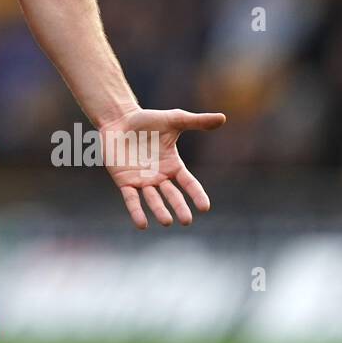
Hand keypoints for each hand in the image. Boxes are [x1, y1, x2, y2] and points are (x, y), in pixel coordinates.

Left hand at [97, 108, 225, 228]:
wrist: (119, 119)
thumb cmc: (147, 120)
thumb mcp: (174, 120)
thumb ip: (197, 122)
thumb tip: (223, 118)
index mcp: (173, 165)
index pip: (188, 183)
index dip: (196, 195)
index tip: (205, 207)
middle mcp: (159, 177)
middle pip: (172, 195)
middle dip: (179, 207)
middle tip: (186, 221)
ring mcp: (142, 181)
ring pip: (153, 199)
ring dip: (159, 211)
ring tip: (167, 222)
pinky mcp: (125, 181)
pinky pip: (131, 199)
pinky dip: (136, 211)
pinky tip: (142, 224)